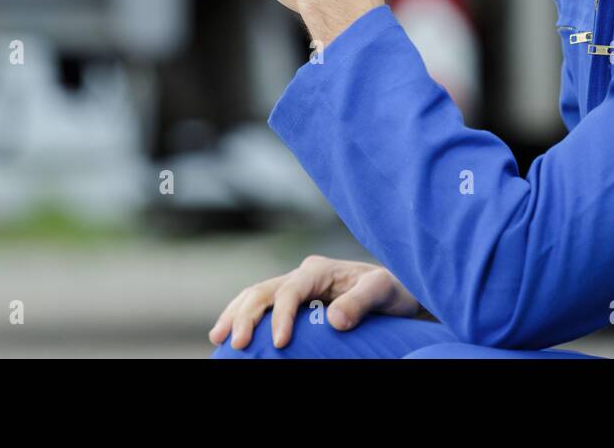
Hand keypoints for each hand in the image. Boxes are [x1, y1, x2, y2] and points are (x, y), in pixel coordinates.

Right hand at [208, 256, 431, 349]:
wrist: (395, 293)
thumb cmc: (392, 290)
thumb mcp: (384, 291)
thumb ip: (361, 301)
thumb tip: (333, 320)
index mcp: (321, 269)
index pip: (291, 289)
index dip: (281, 315)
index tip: (280, 342)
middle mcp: (304, 275)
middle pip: (263, 289)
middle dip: (245, 315)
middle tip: (237, 344)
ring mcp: (297, 287)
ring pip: (256, 295)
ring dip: (236, 314)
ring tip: (219, 338)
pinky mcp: (295, 302)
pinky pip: (264, 306)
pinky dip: (245, 317)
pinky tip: (234, 334)